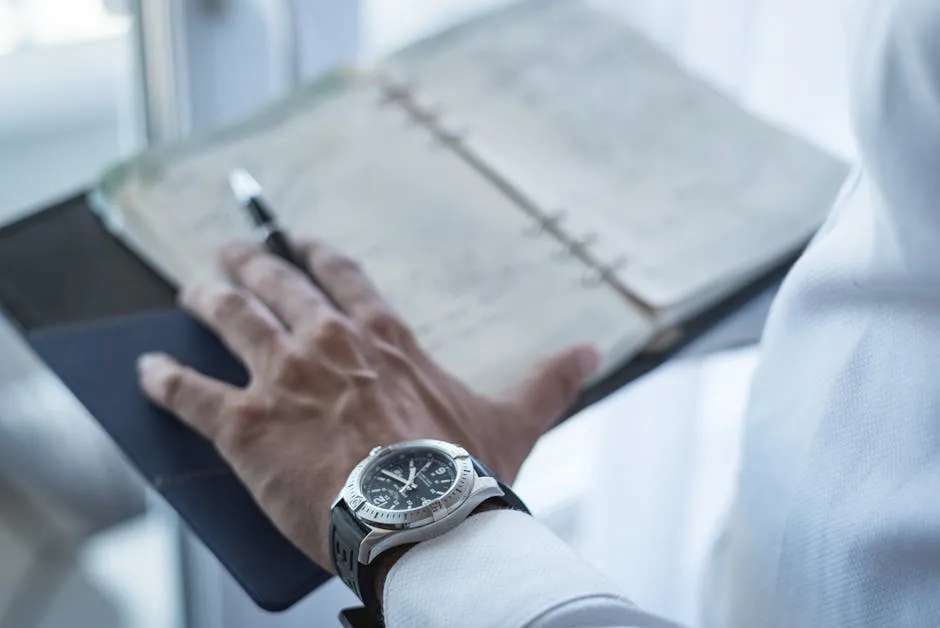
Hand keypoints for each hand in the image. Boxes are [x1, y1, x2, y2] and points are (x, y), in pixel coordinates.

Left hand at [137, 239, 598, 569]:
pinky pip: (189, 392)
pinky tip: (144, 374)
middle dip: (249, 264)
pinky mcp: (244, 424)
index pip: (344, 278)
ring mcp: (282, 377)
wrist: (420, 517)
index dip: (317, 256)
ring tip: (189, 289)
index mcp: (383, 337)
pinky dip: (162, 381)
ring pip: (229, 318)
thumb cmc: (462, 470)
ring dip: (205, 299)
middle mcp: (326, 342)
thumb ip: (552, 378)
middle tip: (229, 252)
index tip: (299, 244)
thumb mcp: (515, 418)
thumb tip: (593, 350)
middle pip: (275, 285)